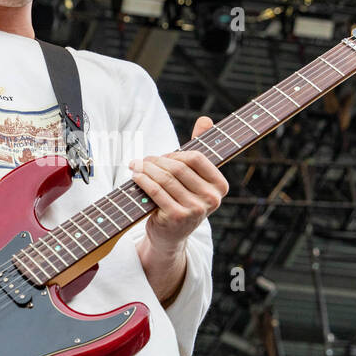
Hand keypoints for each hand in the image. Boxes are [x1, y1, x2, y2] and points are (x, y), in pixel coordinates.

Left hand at [128, 116, 228, 252]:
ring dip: (146, 169)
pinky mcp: (178, 217)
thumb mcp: (193, 178)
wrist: (170, 236)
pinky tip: (135, 175)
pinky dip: (143, 180)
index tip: (162, 156)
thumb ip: (201, 149)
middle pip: (178, 167)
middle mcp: (212, 199)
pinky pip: (156, 191)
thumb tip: (205, 119)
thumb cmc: (182, 201)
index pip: (196, 158)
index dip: (175, 154)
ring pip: (165, 178)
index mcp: (221, 187)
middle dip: (157, 160)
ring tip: (135, 165)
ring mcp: (196, 210)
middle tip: (142, 160)